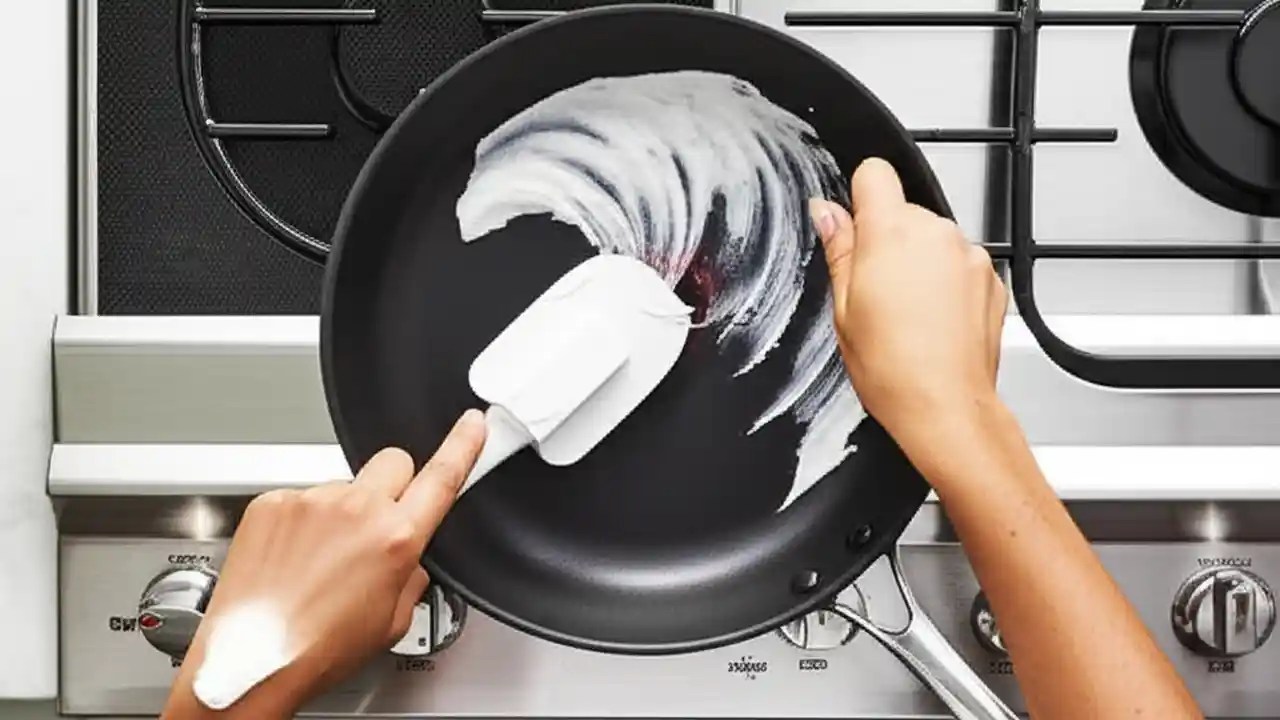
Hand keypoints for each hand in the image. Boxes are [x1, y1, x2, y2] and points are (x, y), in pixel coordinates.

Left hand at [161, 410, 486, 718]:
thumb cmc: (316, 651)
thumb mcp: (390, 622)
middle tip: (375, 528)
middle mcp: (355, 510)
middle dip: (394, 487)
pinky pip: (300, 498)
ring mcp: (310, 501)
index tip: (473, 424)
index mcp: (395, 539)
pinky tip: (290, 560)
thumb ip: (408, 575)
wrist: (250, 661)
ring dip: (340, 513)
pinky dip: (300, 524)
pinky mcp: (272, 502)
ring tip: (317, 563)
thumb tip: (405, 558)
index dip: (464, 445)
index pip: (442, 476)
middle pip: (394, 463)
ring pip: (344, 486)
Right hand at [809, 158, 1005, 454]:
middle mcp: (936, 234)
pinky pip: (958, 264)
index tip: (853, 227)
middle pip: (904, 212)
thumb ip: (838, 249)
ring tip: (906, 313)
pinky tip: (932, 321)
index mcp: (891, 234)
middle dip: (887, 241)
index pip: (875, 174)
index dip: (859, 196)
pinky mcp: (991, 278)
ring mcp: (969, 255)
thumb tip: (826, 213)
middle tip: (875, 292)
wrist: (946, 408)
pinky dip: (946, 283)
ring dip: (919, 262)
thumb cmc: (892, 370)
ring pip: (933, 239)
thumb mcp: (844, 309)